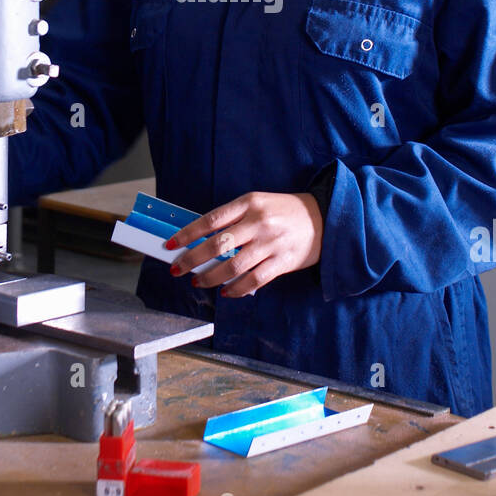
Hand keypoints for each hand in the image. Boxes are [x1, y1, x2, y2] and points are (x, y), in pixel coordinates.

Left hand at [165, 191, 323, 298]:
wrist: (324, 218)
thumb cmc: (284, 211)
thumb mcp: (258, 204)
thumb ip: (233, 219)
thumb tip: (201, 240)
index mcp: (249, 203)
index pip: (211, 220)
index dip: (187, 233)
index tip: (170, 244)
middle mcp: (259, 222)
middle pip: (218, 244)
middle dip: (192, 259)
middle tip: (177, 268)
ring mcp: (271, 243)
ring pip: (233, 266)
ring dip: (210, 277)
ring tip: (198, 282)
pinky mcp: (282, 262)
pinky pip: (254, 280)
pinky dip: (236, 289)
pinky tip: (226, 291)